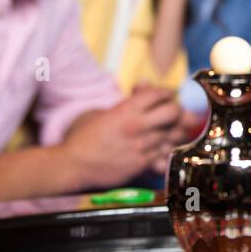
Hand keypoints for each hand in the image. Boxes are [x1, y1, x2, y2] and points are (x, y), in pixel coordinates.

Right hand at [62, 86, 180, 187]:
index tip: (169, 96)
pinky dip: (168, 151)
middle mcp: (137, 126)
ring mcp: (142, 146)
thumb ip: (128, 101)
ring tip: (170, 132)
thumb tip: (145, 86)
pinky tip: (163, 150)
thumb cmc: (86, 137)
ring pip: (175, 135)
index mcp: (126, 110)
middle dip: (176, 112)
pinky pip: (166, 155)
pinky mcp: (142, 164)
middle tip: (173, 115)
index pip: (158, 94)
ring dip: (175, 132)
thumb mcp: (105, 112)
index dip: (167, 93)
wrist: (74, 164)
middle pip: (174, 112)